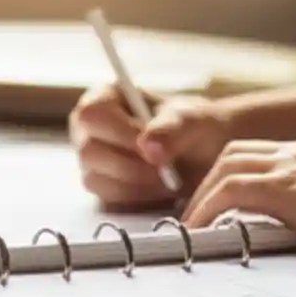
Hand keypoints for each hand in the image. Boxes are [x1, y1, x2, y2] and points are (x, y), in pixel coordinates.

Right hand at [69, 85, 231, 208]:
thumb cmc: (195, 127)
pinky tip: (158, 189)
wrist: (206, 156)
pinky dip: (136, 198)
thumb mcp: (193, 121)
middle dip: (132, 165)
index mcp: (105, 97)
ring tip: (167, 178)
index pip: (92, 114)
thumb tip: (148, 147)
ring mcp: (91, 160)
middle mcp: (89, 127)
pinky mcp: (100, 187)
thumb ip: (172, 129)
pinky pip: (106, 199)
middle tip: (166, 168)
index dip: (120, 133)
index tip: (152, 147)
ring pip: (95, 179)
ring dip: (136, 183)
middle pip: (89, 151)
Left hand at [182, 138, 295, 255]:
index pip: (261, 151)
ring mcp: (289, 166)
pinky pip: (229, 192)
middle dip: (210, 179)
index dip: (235, 171)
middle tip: (197, 209)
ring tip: (191, 224)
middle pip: (235, 153)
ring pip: (226, 168)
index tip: (221, 195)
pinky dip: (207, 208)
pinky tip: (198, 230)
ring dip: (202, 195)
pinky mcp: (281, 187)